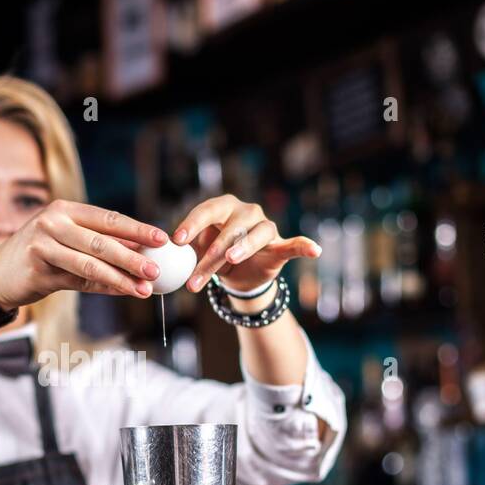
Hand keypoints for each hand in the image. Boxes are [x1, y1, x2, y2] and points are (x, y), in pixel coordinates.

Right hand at [0, 200, 167, 309]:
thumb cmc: (39, 257)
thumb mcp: (68, 244)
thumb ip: (101, 248)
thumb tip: (142, 256)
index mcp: (65, 209)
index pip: (107, 217)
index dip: (136, 228)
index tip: (162, 238)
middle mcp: (53, 221)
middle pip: (102, 240)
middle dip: (133, 256)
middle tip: (157, 269)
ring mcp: (43, 243)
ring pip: (91, 263)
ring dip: (121, 277)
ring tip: (144, 287)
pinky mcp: (37, 267)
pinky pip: (78, 280)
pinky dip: (104, 287)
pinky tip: (123, 291)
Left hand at [172, 194, 320, 293]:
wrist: (239, 276)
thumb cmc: (215, 257)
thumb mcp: (198, 253)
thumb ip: (189, 249)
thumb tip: (170, 249)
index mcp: (222, 208)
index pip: (207, 210)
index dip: (192, 223)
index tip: (177, 240)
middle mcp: (246, 212)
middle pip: (230, 227)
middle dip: (212, 251)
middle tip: (200, 268)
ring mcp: (265, 227)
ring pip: (257, 234)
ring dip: (243, 247)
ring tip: (231, 260)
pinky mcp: (279, 245)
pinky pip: (294, 244)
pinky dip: (304, 246)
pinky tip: (314, 250)